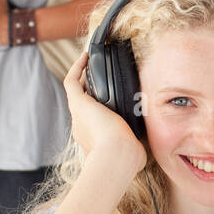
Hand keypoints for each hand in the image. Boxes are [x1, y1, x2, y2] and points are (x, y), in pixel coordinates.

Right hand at [64, 49, 146, 172]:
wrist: (116, 156)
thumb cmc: (127, 157)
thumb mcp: (134, 149)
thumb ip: (135, 144)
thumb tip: (142, 145)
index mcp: (94, 139)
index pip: (94, 121)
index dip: (99, 110)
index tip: (107, 102)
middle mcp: (82, 127)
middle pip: (83, 106)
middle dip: (90, 92)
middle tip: (100, 78)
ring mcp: (78, 115)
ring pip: (76, 93)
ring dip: (82, 78)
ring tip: (90, 64)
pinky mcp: (78, 104)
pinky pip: (71, 81)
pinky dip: (77, 68)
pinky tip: (85, 56)